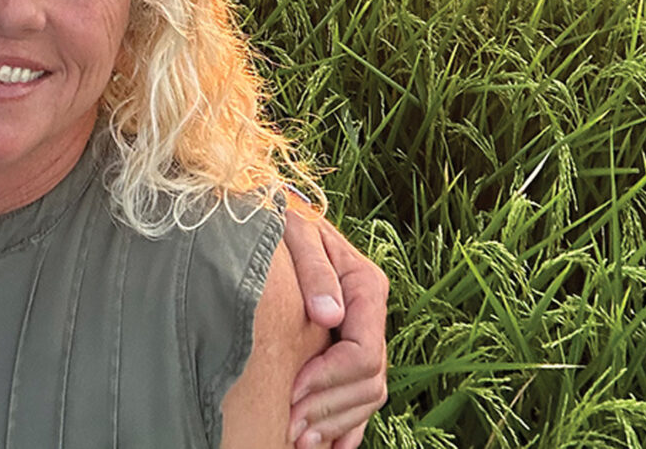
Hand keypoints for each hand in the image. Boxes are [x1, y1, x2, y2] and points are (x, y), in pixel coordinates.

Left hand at [280, 204, 387, 448]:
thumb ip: (313, 270)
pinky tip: (327, 446)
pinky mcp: (347, 350)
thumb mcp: (295, 230)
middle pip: (369, 381)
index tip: (292, 388)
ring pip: (368, 395)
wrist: (276, 218)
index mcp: (364, 286)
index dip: (331, 376)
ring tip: (295, 437)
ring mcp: (361, 334)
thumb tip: (329, 315)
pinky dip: (347, 426)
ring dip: (335, 422)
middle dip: (330, 407)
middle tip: (289, 425)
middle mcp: (369, 314)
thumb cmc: (281, 220)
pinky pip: (359, 398)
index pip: (364, 350)